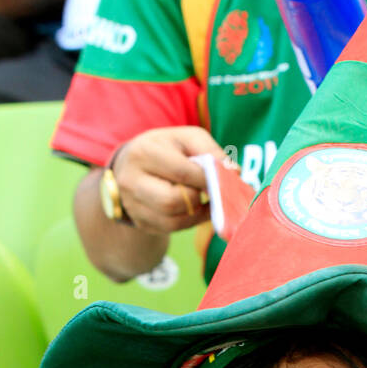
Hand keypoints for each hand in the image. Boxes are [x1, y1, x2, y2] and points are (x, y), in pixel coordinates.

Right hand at [109, 125, 225, 233]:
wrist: (132, 167)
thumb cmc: (166, 149)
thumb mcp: (186, 139)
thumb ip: (210, 151)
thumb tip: (234, 173)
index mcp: (143, 153)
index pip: (182, 173)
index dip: (207, 179)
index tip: (224, 180)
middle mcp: (132, 181)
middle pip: (172, 201)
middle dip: (198, 197)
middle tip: (208, 190)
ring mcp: (133, 205)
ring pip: (173, 220)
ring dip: (196, 211)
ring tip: (202, 197)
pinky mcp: (141, 222)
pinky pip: (172, 228)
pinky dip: (191, 220)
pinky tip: (196, 208)